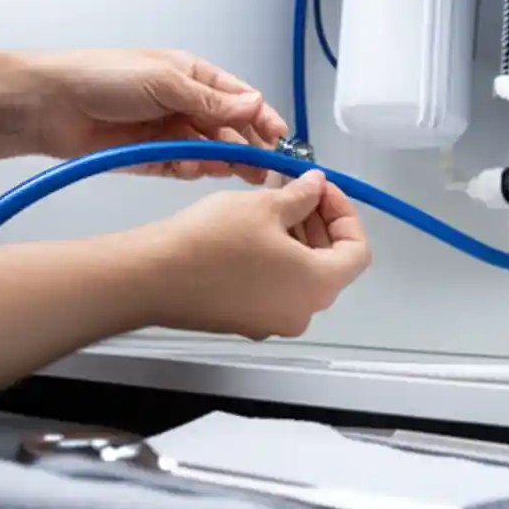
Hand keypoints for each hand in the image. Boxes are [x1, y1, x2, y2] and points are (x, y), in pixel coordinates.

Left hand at [24, 49, 287, 183]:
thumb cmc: (101, 77)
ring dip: (225, 161)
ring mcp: (168, 131)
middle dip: (249, 145)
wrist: (49, 104)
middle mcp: (183, 103)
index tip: (279, 137)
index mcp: (191, 75)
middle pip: (229, 128)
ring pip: (210, 150)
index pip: (239, 98)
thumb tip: (255, 104)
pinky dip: (194, 171)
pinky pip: (183, 167)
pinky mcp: (152, 157)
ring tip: (240, 174)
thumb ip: (212, 101)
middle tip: (266, 166)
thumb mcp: (165, 82)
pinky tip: (200, 171)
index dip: (261, 117)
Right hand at [140, 170, 370, 338]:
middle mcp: (302, 311)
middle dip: (319, 223)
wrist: (151, 277)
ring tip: (274, 204)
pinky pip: (275, 287)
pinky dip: (275, 258)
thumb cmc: (211, 241)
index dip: (345, 214)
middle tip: (299, 190)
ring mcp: (273, 321)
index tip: (324, 190)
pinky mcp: (246, 321)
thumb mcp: (265, 206)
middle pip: (330, 264)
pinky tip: (253, 231)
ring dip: (297, 238)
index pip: (357, 251)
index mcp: (319, 285)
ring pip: (301, 275)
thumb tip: (317, 187)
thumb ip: (302, 196)